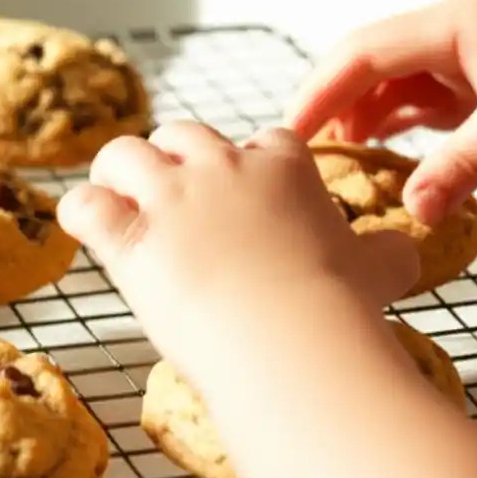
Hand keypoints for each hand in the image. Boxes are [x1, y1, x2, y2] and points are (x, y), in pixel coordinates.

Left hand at [58, 122, 417, 381]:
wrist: (292, 341)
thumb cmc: (339, 308)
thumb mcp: (380, 269)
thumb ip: (382, 252)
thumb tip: (396, 252)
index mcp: (284, 164)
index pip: (260, 141)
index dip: (247, 167)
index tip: (243, 197)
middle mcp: (223, 168)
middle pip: (183, 135)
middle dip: (173, 159)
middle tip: (171, 197)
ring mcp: (171, 198)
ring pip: (124, 153)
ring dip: (117, 173)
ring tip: (119, 200)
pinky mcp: (130, 235)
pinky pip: (85, 204)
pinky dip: (80, 212)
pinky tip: (86, 229)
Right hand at [291, 0, 476, 225]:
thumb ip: (462, 167)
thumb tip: (412, 211)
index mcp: (455, 23)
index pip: (360, 54)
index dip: (317, 94)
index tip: (288, 136)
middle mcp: (457, 30)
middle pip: (369, 64)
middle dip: (335, 108)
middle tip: (307, 157)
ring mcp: (473, 52)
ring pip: (396, 82)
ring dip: (367, 120)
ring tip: (342, 166)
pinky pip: (426, 98)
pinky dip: (401, 127)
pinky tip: (389, 159)